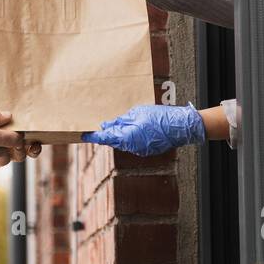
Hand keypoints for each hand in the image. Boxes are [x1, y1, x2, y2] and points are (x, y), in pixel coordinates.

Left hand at [81, 104, 206, 156]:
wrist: (180, 127)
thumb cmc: (159, 117)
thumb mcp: (137, 113)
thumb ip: (120, 120)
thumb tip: (107, 125)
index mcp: (127, 136)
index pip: (105, 138)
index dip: (93, 136)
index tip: (83, 134)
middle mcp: (131, 147)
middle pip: (113, 141)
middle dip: (107, 134)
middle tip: (100, 127)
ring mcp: (139, 150)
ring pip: (124, 143)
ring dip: (120, 135)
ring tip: (121, 124)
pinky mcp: (147, 151)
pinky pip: (133, 144)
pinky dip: (130, 138)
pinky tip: (134, 129)